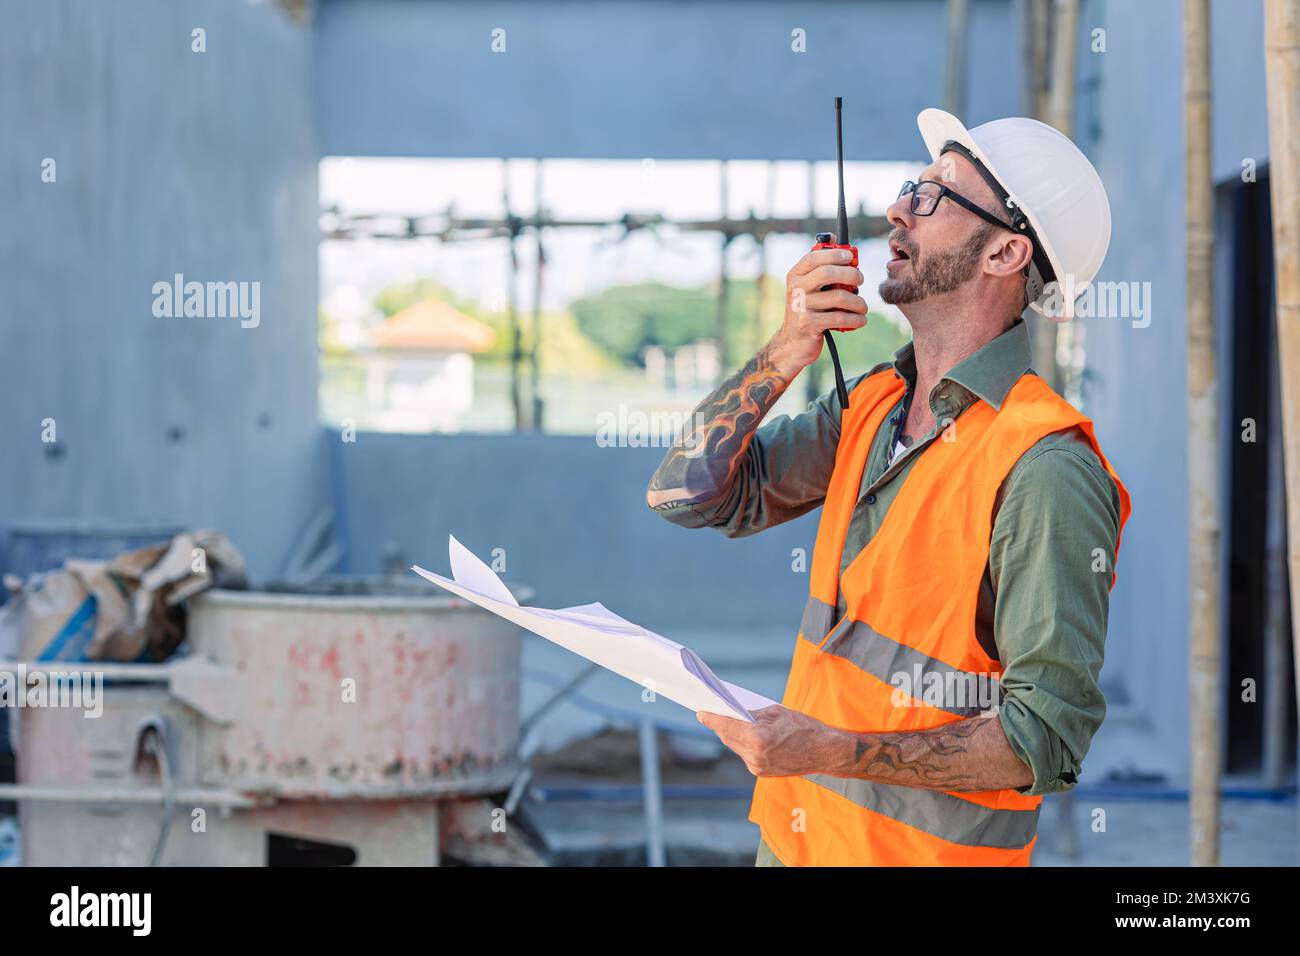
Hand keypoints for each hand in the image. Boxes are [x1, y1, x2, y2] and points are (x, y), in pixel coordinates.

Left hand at [697, 704, 849, 777]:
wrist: (826, 752)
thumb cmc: (804, 728)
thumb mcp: (776, 712)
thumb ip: (752, 714)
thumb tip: (734, 713)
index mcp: (757, 739)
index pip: (726, 726)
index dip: (711, 718)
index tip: (700, 711)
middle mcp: (754, 757)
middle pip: (728, 738)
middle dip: (719, 725)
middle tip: (709, 712)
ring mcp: (758, 768)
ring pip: (736, 747)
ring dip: (731, 735)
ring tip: (724, 721)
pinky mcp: (762, 773)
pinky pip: (746, 755)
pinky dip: (743, 744)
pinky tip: (743, 735)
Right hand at [767, 240, 866, 376]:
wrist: (793, 343)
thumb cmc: (808, 310)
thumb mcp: (808, 287)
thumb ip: (820, 265)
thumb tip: (833, 237)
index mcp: (795, 275)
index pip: (814, 257)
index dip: (835, 254)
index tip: (851, 258)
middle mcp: (795, 289)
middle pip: (827, 273)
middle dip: (850, 274)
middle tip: (860, 280)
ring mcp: (800, 307)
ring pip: (838, 297)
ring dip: (858, 302)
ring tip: (862, 307)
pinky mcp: (808, 324)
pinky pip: (839, 317)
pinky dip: (855, 319)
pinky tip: (860, 320)